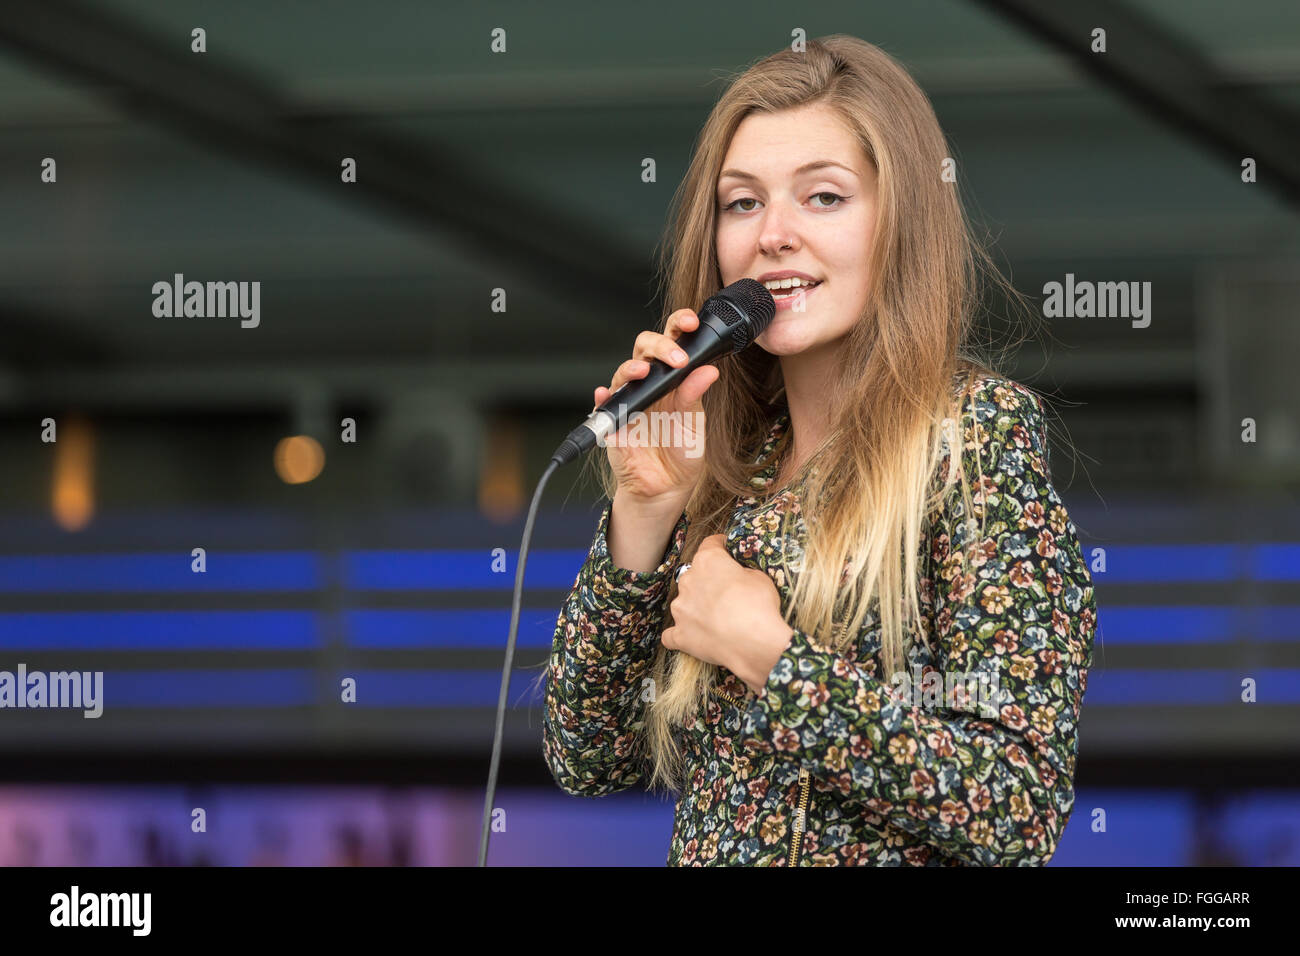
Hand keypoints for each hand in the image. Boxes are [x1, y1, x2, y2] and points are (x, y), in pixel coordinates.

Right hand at [594, 308, 719, 507]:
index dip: (678, 326)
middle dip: (659, 346)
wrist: (666, 487)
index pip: (672, 342)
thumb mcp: (693, 423)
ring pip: (622, 372)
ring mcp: (628, 400)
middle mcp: (649, 384)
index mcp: (672, 378)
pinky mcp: (612, 421)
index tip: (691, 323)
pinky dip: (603, 397)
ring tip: (642, 372)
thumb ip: (695, 395)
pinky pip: (602, 404)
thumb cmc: (681, 451)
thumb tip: (709, 370)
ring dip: (631, 368)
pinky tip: (605, 393)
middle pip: (644, 348)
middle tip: (676, 358)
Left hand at [662, 534, 794, 694]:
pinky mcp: (679, 634)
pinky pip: (672, 634)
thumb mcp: (760, 577)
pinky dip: (682, 633)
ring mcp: (681, 608)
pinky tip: (693, 636)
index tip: (726, 550)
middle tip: (727, 592)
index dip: (720, 546)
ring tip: (716, 618)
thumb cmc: (759, 605)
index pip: (710, 544)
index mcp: (708, 560)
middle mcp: (688, 580)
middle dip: (708, 580)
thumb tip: (738, 576)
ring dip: (696, 605)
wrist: (753, 642)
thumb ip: (742, 572)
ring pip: (684, 601)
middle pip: (695, 574)